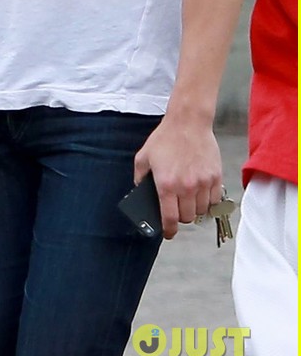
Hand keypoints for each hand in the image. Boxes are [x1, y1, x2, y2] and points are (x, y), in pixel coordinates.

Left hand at [134, 114, 222, 239]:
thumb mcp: (143, 157)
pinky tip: (200, 191)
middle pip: (186, 217)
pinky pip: (214, 200)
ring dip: (194, 208)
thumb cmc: (165, 138)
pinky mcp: (215, 177)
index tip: (168, 233)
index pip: (169, 218)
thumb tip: (141, 193)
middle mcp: (186, 186)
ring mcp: (203, 183)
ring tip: (188, 198)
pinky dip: (208, 200)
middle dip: (180, 216)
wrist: (188, 122)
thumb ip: (140, 178)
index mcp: (166, 184)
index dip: (168, 230)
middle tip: (176, 208)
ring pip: (201, 211)